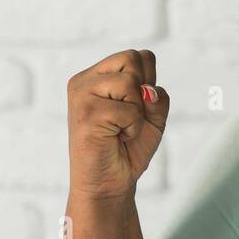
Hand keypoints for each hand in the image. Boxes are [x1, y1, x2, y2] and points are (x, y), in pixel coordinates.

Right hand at [66, 49, 168, 200]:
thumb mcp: (153, 117)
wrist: (110, 183)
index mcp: (96, 76)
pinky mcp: (85, 114)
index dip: (150, 81)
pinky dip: (133, 127)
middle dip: (143, 93)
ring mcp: (81, 95)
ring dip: (137, 112)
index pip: (138, 56)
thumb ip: (157, 97)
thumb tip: (147, 90)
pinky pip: (128, 109)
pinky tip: (116, 138)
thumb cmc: (129, 148)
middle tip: (128, 118)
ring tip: (121, 129)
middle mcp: (84, 81)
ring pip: (130, 82)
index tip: (136, 107)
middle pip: (133, 59)